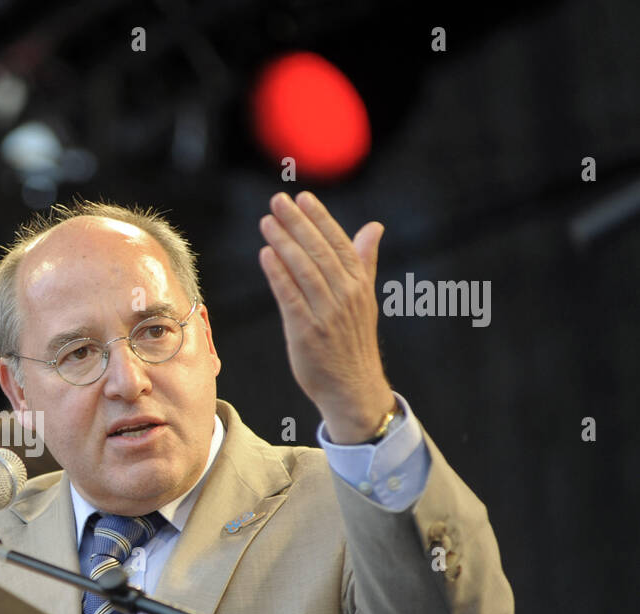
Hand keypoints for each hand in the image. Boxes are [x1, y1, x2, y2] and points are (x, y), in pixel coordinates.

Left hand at [257, 191, 394, 443]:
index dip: (320, 219)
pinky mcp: (307, 332)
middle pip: (319, 251)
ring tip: (267, 222)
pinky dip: (278, 274)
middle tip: (278, 201)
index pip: (339, 243)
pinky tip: (266, 255)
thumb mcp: (364, 300)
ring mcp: (326, 314)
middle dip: (298, 224)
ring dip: (284, 243)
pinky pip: (290, 297)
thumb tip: (374, 227)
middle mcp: (345, 296)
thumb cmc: (354, 342)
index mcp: (359, 285)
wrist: (353, 388)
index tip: (303, 198)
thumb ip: (364, 262)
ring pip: (304, 270)